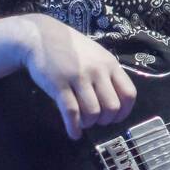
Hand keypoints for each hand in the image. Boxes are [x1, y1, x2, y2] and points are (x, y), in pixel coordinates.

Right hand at [19, 14, 136, 139]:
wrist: (40, 36)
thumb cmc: (71, 48)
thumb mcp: (96, 55)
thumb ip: (107, 74)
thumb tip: (117, 101)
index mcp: (110, 64)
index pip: (129, 94)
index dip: (125, 111)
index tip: (116, 118)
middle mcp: (97, 71)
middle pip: (112, 107)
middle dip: (106, 120)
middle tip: (97, 121)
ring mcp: (78, 77)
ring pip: (92, 111)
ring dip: (89, 124)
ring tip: (84, 123)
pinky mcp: (58, 85)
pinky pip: (71, 112)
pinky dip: (74, 127)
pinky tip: (74, 133)